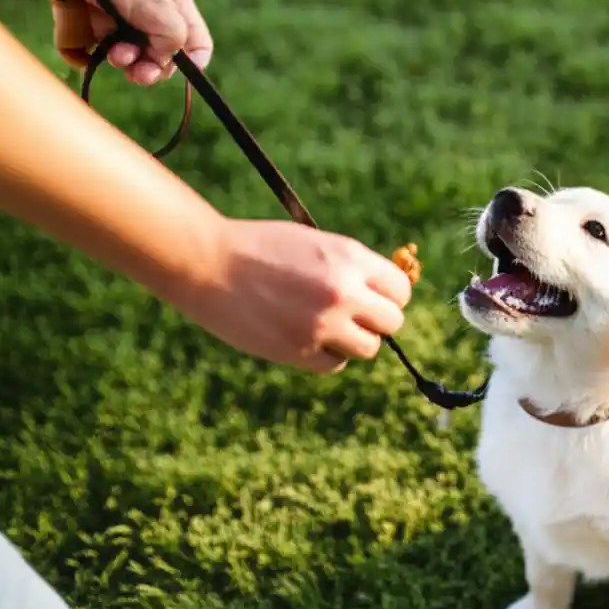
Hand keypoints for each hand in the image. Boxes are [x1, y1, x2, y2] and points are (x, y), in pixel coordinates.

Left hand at [22, 0, 211, 84]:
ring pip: (123, 53)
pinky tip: (85, 53)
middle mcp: (146, 12)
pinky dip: (83, 55)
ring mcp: (113, 15)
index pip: (194, 43)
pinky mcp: (82, 16)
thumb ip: (171, 36)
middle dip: (150, 68)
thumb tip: (166, 61)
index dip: (191, 64)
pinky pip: (85, 45)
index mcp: (171, 6)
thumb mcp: (155, 2)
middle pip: (157, 54)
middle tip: (138, 72)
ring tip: (113, 54)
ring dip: (121, 61)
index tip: (175, 75)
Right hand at [175, 219, 412, 373]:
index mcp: (350, 258)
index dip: (390, 296)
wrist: (207, 263)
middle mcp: (343, 292)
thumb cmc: (259, 247)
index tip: (375, 298)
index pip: (401, 290)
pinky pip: (335, 365)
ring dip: (353, 341)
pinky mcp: (299, 350)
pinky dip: (326, 357)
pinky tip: (306, 339)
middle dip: (376, 321)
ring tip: (327, 327)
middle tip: (354, 317)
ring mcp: (322, 324)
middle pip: (392, 322)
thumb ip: (351, 268)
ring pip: (369, 348)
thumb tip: (384, 295)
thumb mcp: (314, 243)